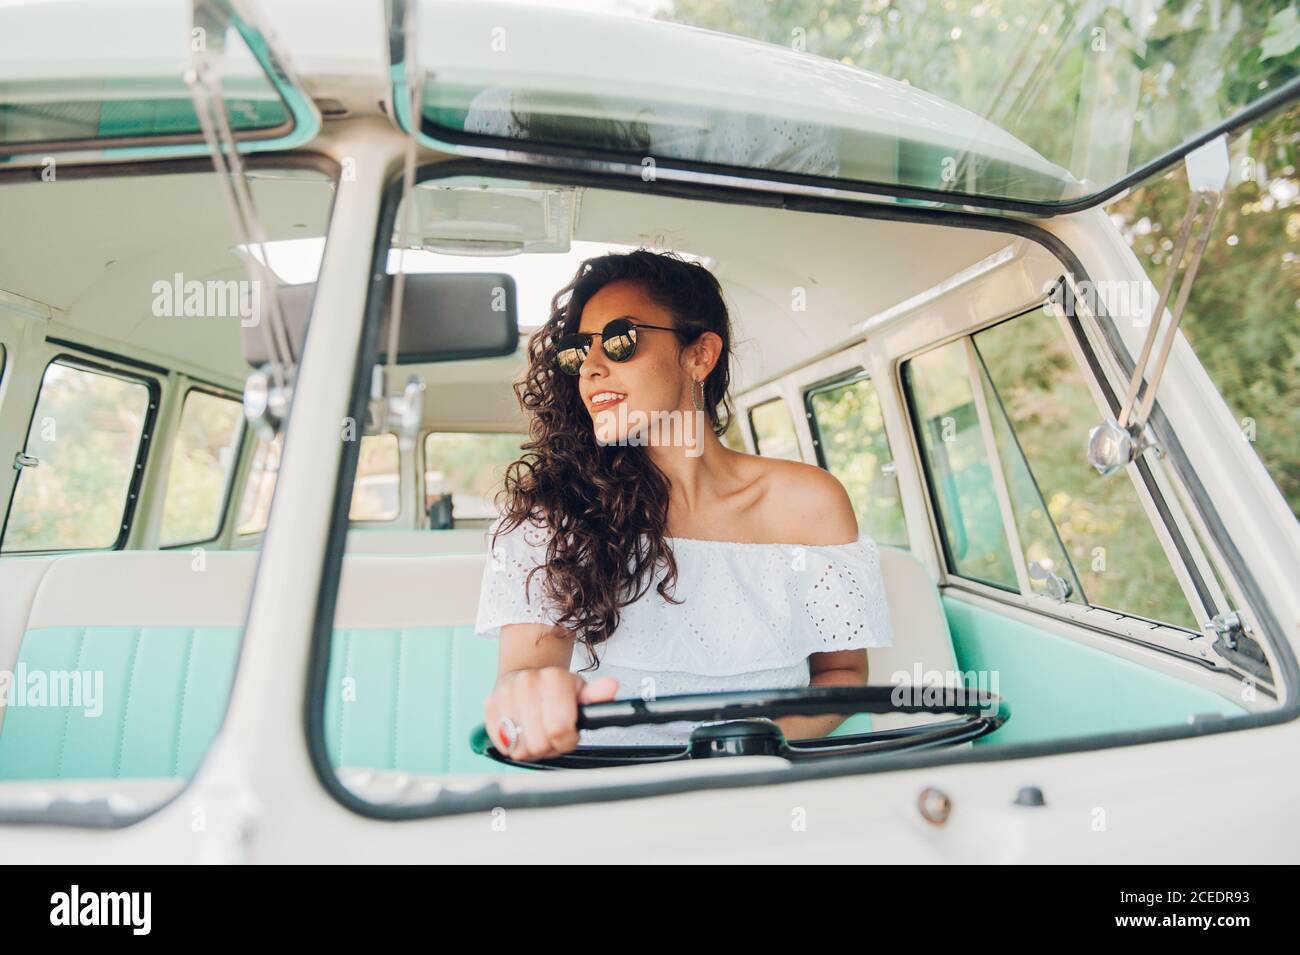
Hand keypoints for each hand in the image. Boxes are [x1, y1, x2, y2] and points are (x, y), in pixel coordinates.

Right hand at [484, 668, 618, 760]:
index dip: (566, 741)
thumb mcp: (580, 692)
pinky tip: (520, 731)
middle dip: (548, 746)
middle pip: (539, 743)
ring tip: (536, 732)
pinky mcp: (489, 705)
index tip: (567, 734)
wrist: (525, 673)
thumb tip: (611, 687)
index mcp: (554, 678)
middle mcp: (528, 682)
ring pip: (518, 748)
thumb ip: (596, 695)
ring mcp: (505, 693)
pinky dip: (512, 744)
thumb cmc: (556, 690)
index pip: (560, 730)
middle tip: (550, 734)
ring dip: (530, 747)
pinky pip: (501, 743)